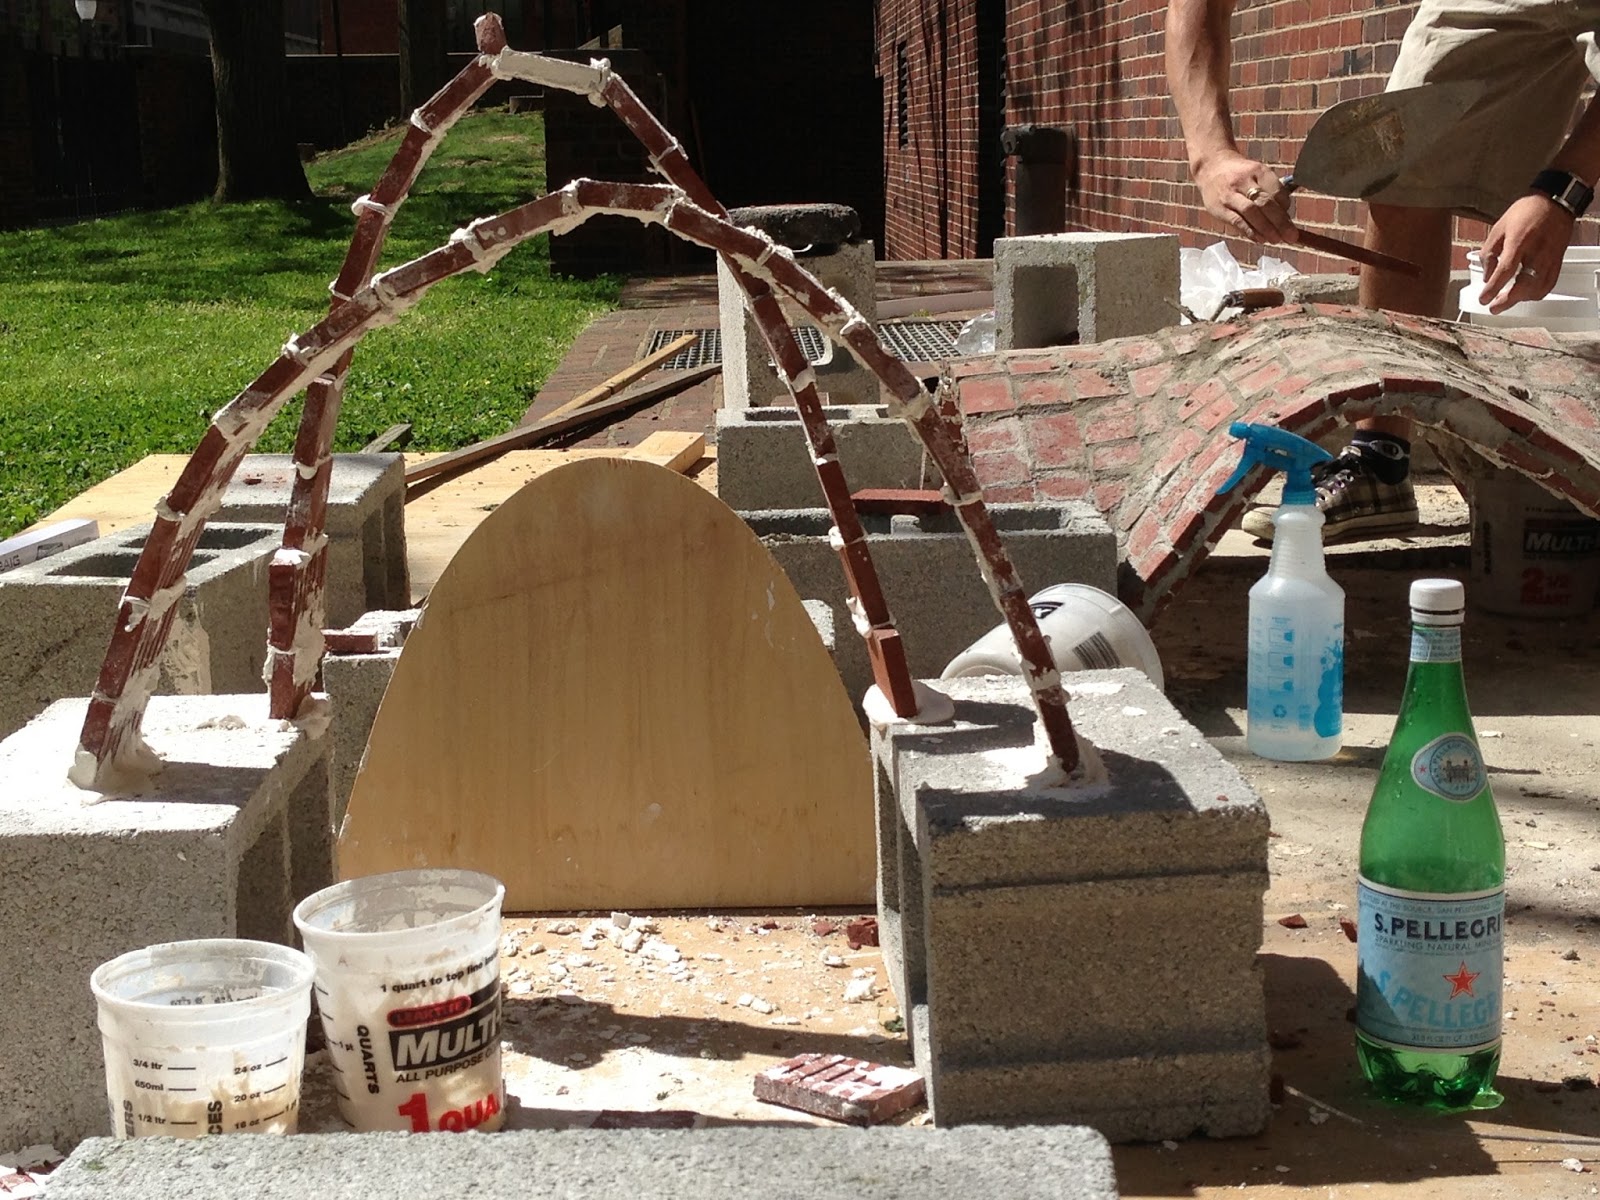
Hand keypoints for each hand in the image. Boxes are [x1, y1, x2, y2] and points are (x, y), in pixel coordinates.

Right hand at [1193, 150, 1298, 243]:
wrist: (1210, 168)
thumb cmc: (1239, 174)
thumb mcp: (1256, 174)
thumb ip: (1270, 190)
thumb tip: (1286, 215)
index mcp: (1258, 171)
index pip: (1277, 190)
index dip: (1286, 207)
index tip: (1290, 219)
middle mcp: (1244, 181)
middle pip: (1265, 203)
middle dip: (1280, 222)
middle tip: (1291, 236)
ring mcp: (1230, 195)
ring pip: (1251, 212)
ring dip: (1266, 228)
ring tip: (1276, 240)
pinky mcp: (1219, 209)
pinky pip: (1237, 221)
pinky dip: (1250, 231)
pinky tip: (1259, 238)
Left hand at [1478, 195, 1572, 312]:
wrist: (1556, 202)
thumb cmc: (1527, 212)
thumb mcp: (1499, 227)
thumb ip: (1490, 252)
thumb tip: (1486, 275)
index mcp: (1520, 241)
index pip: (1506, 270)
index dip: (1493, 288)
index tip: (1483, 299)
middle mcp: (1537, 252)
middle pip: (1524, 284)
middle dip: (1507, 300)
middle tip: (1494, 307)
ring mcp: (1550, 257)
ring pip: (1538, 287)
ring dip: (1521, 298)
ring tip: (1507, 300)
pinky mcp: (1558, 260)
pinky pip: (1549, 283)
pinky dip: (1537, 294)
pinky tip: (1525, 295)